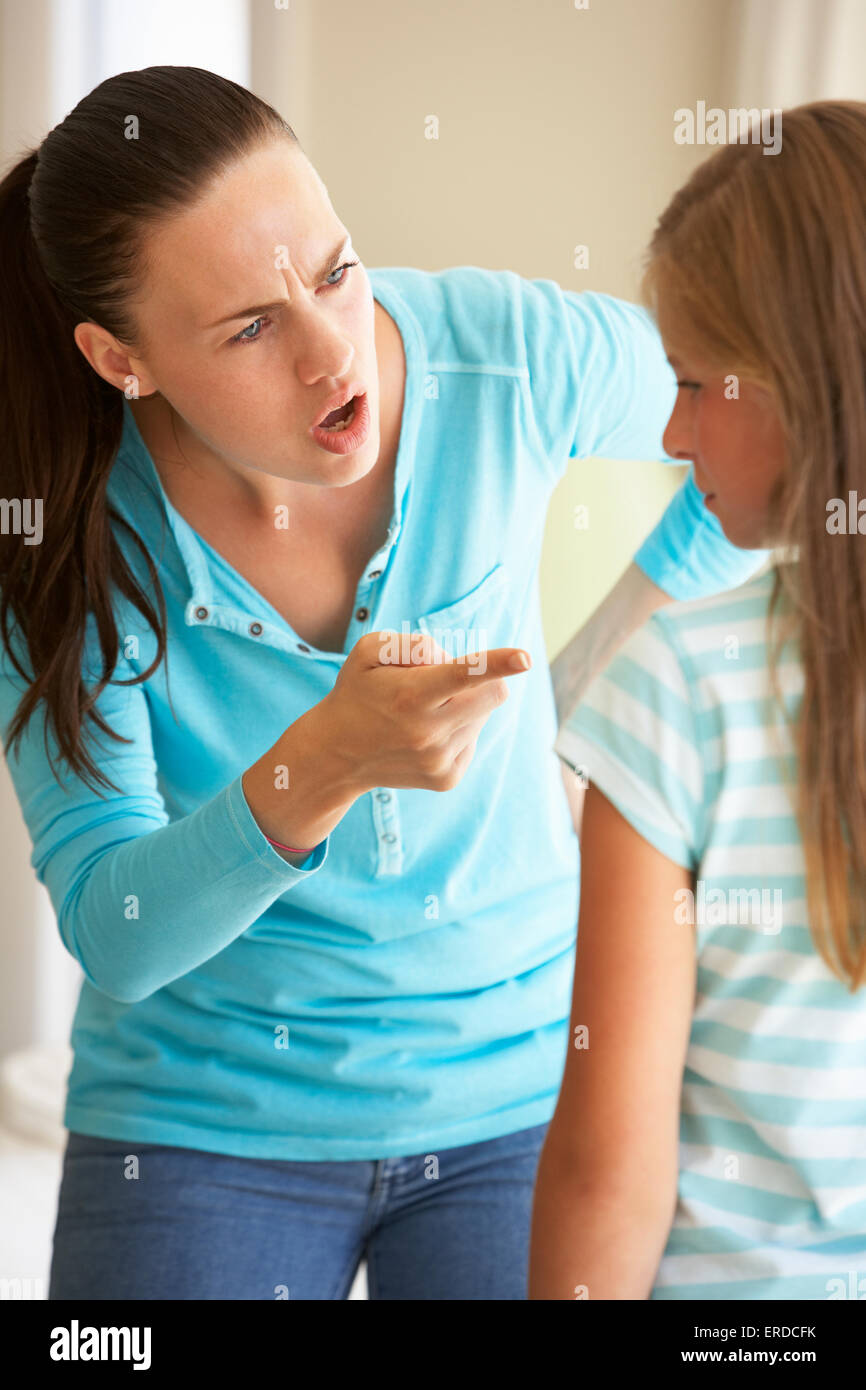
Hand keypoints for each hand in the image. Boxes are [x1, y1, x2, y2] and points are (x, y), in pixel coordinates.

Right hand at [322, 628, 531, 794]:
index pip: (463, 675)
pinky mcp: (447, 778)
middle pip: (494, 694)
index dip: (498, 663)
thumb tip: (450, 659)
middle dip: (486, 678)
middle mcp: (428, 732)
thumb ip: (413, 644)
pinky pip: (473, 740)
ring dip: (464, 704)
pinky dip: (458, 728)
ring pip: (483, 716)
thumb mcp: (369, 652)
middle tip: (446, 680)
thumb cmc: (357, 692)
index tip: (525, 658)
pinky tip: (426, 733)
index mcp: (410, 695)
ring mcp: (439, 760)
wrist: (336, 755)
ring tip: (423, 711)